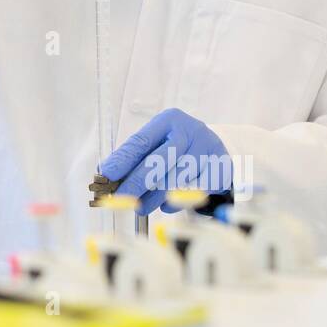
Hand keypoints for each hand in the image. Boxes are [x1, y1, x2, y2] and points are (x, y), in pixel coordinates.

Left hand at [99, 109, 232, 215]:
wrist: (216, 148)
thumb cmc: (177, 147)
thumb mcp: (158, 142)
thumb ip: (135, 156)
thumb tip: (106, 175)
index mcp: (169, 120)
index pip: (141, 141)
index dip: (122, 159)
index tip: (106, 174)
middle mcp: (190, 131)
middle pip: (158, 162)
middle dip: (135, 183)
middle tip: (120, 199)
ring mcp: (208, 151)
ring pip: (174, 182)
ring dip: (153, 198)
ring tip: (141, 206)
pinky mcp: (220, 169)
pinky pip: (192, 194)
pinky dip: (175, 203)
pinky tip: (167, 204)